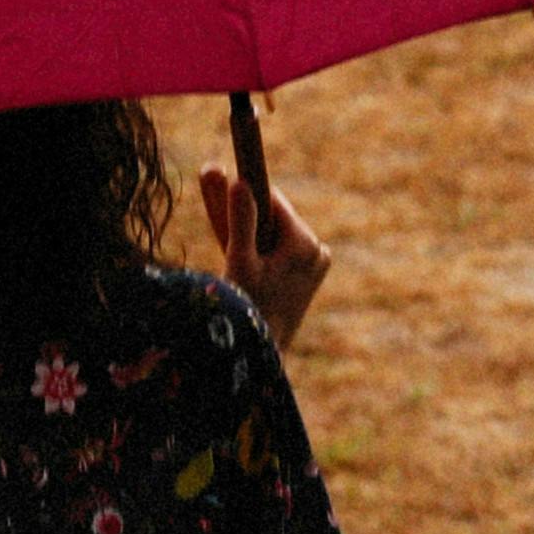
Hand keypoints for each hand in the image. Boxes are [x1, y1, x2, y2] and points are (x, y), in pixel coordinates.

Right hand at [197, 162, 328, 351]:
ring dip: (250, 237)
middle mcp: (318, 249)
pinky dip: (261, 252)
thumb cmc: (248, 308)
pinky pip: (282, 251)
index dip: (244, 194)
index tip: (218, 178)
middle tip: (216, 214)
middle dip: (244, 218)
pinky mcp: (311, 276)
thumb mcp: (239, 261)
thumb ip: (239, 219)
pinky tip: (242, 262)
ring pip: (275, 235)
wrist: (262, 355)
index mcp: (305, 243)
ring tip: (229, 251)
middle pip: (273, 218)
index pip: (272, 200)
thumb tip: (238, 180)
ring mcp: (317, 264)